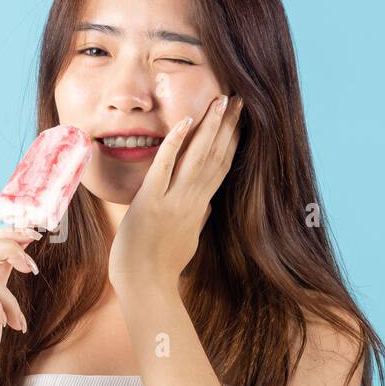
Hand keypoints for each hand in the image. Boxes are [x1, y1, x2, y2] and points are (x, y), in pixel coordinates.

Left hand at [107, 93, 243, 293]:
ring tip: (222, 100)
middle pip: (216, 156)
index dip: (232, 141)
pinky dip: (175, 143)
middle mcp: (192, 201)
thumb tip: (208, 207)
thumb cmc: (161, 267)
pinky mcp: (151, 202)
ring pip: (198, 157)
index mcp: (200, 208)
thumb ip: (198, 220)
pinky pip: (165, 167)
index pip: (221, 167)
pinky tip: (185, 121)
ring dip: (210, 126)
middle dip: (228, 125)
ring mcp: (173, 201)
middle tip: (239, 98)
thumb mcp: (187, 241)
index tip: (240, 119)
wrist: (145, 286)